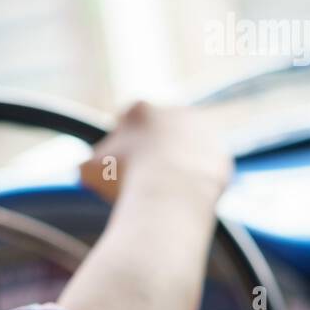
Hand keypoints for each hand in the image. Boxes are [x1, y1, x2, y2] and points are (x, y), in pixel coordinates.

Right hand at [79, 101, 232, 206]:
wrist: (171, 192)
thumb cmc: (123, 179)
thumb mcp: (88, 171)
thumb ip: (90, 164)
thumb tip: (88, 169)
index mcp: (139, 110)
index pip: (126, 122)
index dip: (119, 146)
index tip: (118, 165)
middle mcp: (173, 112)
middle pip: (159, 133)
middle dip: (150, 152)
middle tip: (140, 180)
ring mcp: (202, 131)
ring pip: (183, 151)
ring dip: (174, 167)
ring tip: (161, 193)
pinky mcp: (221, 154)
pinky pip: (203, 171)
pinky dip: (193, 184)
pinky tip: (181, 199)